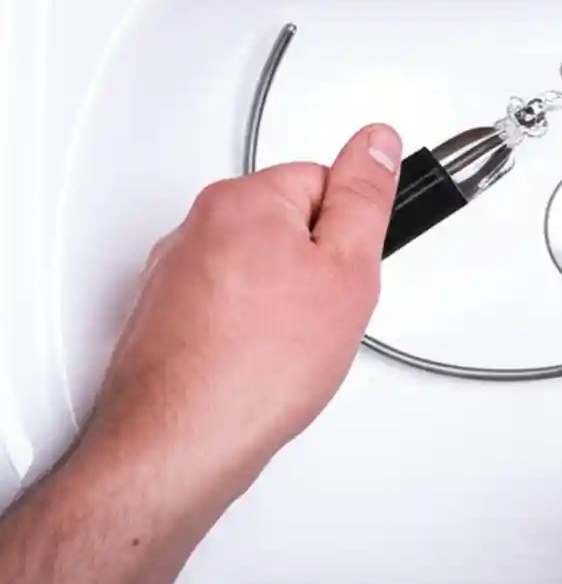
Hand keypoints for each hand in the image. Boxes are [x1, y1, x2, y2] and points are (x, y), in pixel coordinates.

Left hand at [81, 124, 402, 495]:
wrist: (181, 440)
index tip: (348, 271)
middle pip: (287, 223)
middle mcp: (197, 226)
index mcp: (243, 201)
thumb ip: (366, 198)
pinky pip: (227, 304)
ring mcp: (174, 271)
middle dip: (315, 265)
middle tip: (324, 312)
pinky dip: (247, 327)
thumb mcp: (346, 271)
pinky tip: (261, 361)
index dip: (349, 233)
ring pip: (257, 268)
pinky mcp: (163, 314)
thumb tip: (376, 142)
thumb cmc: (257, 366)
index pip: (323, 180)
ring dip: (281, 298)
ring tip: (290, 345)